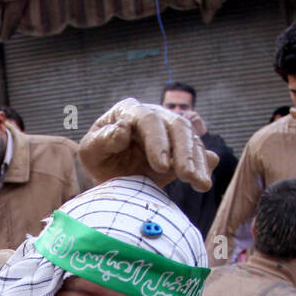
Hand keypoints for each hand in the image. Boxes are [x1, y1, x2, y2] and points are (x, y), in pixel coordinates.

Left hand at [80, 98, 217, 189]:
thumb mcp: (90, 152)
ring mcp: (171, 131)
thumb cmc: (99, 159)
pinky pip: (198, 152)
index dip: (158, 141)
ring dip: (198, 162)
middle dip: (184, 152)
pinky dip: (204, 166)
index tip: (162, 165)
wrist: (112, 174)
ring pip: (191, 139)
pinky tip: (205, 179)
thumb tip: (122, 129)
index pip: (148, 120)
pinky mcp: (182, 148)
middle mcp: (155, 116)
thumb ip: (103, 140)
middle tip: (187, 176)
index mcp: (129, 111)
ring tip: (201, 184)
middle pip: (177, 126)